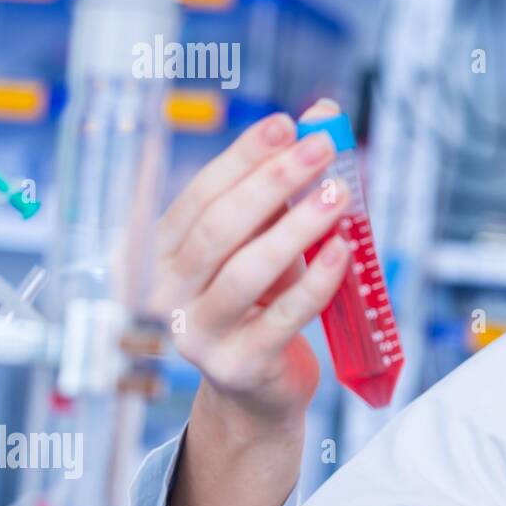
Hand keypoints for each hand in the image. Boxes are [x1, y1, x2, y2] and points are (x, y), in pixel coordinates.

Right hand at [149, 98, 352, 427]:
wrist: (260, 389)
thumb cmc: (262, 303)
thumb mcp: (265, 242)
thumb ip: (284, 186)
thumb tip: (322, 116)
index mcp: (161, 254)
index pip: (201, 195)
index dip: (244, 157)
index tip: (288, 125)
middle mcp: (166, 293)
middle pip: (218, 227)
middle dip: (273, 182)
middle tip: (322, 149)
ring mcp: (196, 334)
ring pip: (246, 270)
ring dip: (297, 227)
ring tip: (338, 193)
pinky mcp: (237, 365)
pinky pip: (282, 316)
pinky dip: (315, 280)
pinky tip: (343, 250)